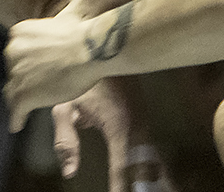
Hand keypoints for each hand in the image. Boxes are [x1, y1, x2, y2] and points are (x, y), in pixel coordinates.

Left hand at [4, 13, 103, 131]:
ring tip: (21, 110)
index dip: (24, 66)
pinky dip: (16, 119)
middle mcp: (12, 52)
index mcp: (18, 34)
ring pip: (13, 93)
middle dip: (22, 80)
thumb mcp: (62, 20)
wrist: (89, 50)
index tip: (30, 72)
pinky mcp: (23, 95)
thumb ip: (53, 29)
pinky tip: (17, 125)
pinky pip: (16, 111)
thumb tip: (64, 21)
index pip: (16, 55)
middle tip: (35, 88)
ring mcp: (16, 74)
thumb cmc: (84, 36)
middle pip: (13, 73)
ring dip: (19, 101)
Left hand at [52, 80, 176, 191]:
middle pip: (147, 168)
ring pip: (154, 160)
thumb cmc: (80, 76)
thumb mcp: (65, 105)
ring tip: (156, 191)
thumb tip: (69, 172)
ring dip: (154, 179)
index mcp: (118, 124)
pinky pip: (151, 151)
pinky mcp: (146, 121)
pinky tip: (158, 182)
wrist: (104, 46)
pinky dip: (154, 168)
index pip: (122, 166)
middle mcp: (138, 126)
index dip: (121, 187)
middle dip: (145, 186)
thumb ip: (66, 140)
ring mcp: (145, 123)